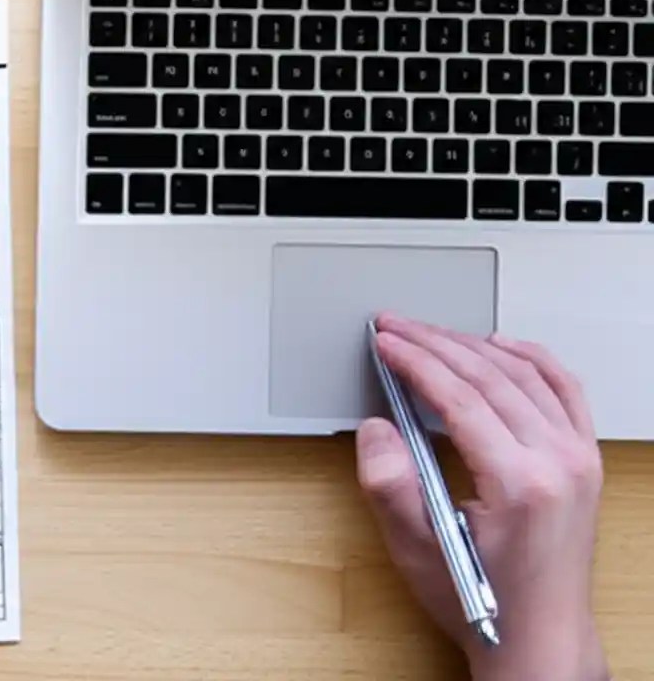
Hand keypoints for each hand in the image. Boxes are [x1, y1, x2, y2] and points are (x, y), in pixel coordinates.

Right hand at [356, 313, 607, 680]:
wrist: (537, 635)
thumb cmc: (482, 599)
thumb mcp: (417, 550)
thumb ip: (390, 486)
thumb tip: (377, 428)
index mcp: (521, 482)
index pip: (460, 397)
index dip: (415, 362)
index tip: (385, 342)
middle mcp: (559, 462)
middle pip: (491, 377)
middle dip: (436, 343)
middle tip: (396, 326)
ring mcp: (579, 458)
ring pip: (527, 375)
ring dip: (474, 345)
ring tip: (432, 332)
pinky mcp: (585, 461)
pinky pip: (566, 389)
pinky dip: (533, 359)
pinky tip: (502, 345)